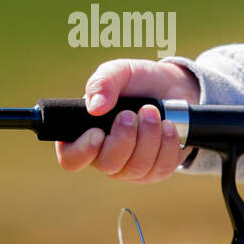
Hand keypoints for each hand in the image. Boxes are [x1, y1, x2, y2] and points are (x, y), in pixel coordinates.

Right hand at [55, 57, 200, 181]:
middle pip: (108, 165)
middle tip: (132, 113)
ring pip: (136, 167)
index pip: (71, 159)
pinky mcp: (155, 171)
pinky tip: (168, 126)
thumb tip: (94, 107)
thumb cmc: (138, 82)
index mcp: (86, 134)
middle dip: (124, 138)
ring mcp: (130, 167)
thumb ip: (102, 83)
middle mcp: (105, 156)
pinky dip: (167, 143)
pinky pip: (161, 167)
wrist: (172, 87)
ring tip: (152, 112)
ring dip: (148, 136)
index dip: (82, 151)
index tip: (97, 132)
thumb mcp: (119, 72)